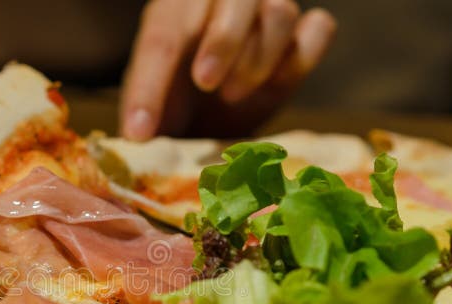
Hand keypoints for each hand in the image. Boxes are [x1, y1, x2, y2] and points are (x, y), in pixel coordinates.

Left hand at [120, 0, 335, 139]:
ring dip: (260, 57)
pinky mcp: (302, 38)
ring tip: (232, 95)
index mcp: (172, 14)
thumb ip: (138, 118)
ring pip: (280, 10)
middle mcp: (221, 2)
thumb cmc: (174, 107)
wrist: (211, 118)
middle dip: (224, 40)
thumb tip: (131, 141)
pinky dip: (303, 55)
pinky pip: (319, 29)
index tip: (142, 130)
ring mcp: (267, 14)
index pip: (161, 38)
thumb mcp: (149, 114)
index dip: (150, 87)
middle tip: (207, 84)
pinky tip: (277, 83)